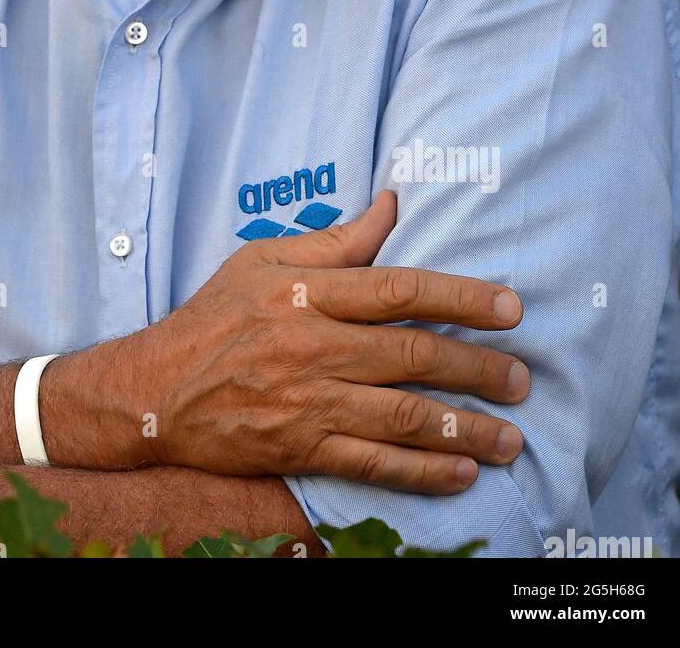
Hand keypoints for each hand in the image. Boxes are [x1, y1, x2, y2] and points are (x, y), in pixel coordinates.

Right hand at [52, 191, 529, 492]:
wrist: (156, 391)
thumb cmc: (214, 317)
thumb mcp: (262, 259)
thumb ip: (334, 240)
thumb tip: (392, 204)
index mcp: (306, 293)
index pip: (398, 288)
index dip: (461, 296)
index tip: (510, 308)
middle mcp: (313, 347)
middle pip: (412, 355)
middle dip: (477, 368)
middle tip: (522, 378)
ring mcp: (307, 403)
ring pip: (402, 416)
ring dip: (464, 428)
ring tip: (511, 436)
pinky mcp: (300, 449)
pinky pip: (372, 465)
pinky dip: (421, 473)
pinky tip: (461, 474)